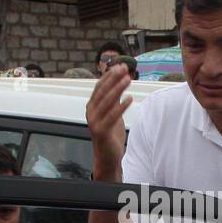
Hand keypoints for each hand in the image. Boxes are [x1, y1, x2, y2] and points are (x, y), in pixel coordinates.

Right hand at [85, 63, 132, 179]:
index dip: (110, 75)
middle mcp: (91, 112)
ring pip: (107, 102)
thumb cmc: (110, 134)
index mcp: (92, 106)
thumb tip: (121, 78)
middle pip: (102, 91)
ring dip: (118, 88)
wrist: (107, 157)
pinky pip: (112, 116)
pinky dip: (121, 106)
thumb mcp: (112, 112)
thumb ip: (114, 98)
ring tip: (129, 79)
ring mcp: (94, 122)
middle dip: (114, 78)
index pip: (99, 86)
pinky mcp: (101, 131)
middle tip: (125, 68)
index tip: (121, 65)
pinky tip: (130, 98)